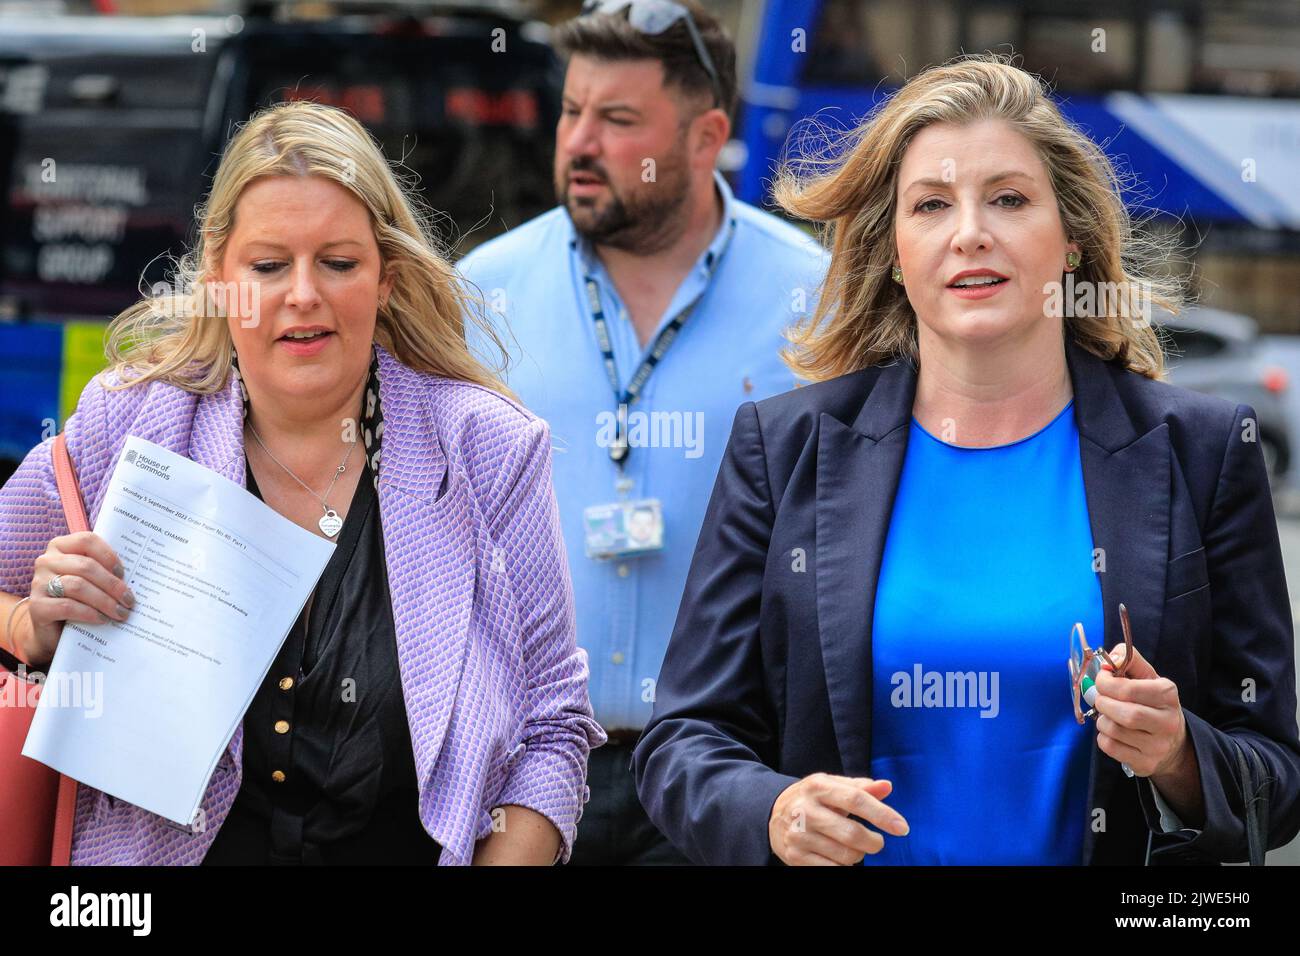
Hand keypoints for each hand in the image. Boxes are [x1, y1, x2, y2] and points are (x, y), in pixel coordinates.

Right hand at [24, 531, 133, 667]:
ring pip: (78, 586)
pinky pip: (67, 606)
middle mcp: (46, 561)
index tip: (124, 573)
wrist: (53, 627)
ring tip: (121, 612)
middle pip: (86, 566)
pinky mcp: (37, 606)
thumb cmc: (79, 597)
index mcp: (61, 546)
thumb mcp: (91, 579)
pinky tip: (102, 619)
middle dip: (113, 584)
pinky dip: (89, 613)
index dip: (109, 555)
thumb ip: (105, 569)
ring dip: (105, 601)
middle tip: (130, 600)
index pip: (87, 540)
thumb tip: (137, 573)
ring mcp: (39, 583)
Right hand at [769, 772, 908, 864]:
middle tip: (876, 842)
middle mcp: (805, 810)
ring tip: (853, 847)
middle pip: (853, 834)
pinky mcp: (795, 857)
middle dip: (874, 842)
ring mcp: (798, 835)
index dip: (882, 814)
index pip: (856, 799)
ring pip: (846, 856)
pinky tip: (838, 855)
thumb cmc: (812, 799)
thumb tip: (887, 786)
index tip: (902, 828)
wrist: (772, 814)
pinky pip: (833, 870)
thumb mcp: (832, 786)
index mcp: (818, 786)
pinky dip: (843, 866)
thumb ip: (860, 787)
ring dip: (859, 855)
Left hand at [1093, 643, 1188, 778]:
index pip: (1129, 689)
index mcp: (1168, 695)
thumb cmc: (1153, 704)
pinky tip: (1112, 732)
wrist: (1172, 743)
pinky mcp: (1145, 763)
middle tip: (1101, 699)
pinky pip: (1110, 747)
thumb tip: (1112, 658)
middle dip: (1103, 703)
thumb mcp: (1149, 678)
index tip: (1102, 679)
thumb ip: (1131, 660)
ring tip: (1109, 715)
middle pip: (1124, 713)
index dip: (1106, 682)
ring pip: (1114, 730)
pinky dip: (1103, 737)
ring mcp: (1157, 746)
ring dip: (1102, 720)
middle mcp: (1167, 722)